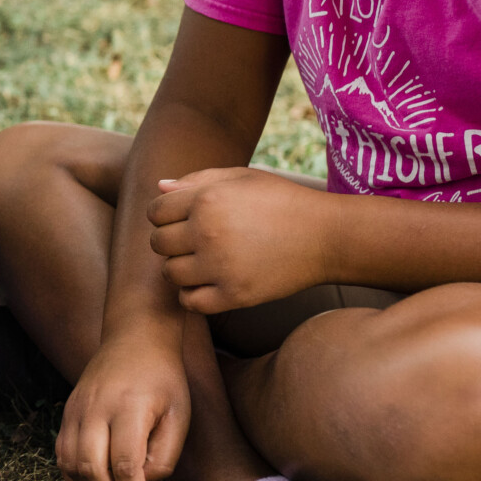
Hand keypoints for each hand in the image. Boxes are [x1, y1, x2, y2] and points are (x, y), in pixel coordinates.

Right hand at [56, 332, 191, 480]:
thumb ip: (164, 455)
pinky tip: (97, 480)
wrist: (135, 337)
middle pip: (93, 470)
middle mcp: (95, 408)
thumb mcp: (180, 415)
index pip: (126, 467)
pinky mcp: (66, 412)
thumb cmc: (163, 378)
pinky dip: (76, 477)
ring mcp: (76, 410)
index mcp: (129, 408)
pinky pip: (62, 455)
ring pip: (71, 466)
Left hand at [147, 167, 332, 313]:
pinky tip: (208, 282)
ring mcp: (220, 267)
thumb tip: (160, 188)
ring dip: (180, 267)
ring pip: (170, 273)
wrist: (326, 236)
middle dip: (170, 240)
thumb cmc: (281, 201)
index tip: (183, 218)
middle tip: (194, 240)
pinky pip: (189, 301)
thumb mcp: (241, 178)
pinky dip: (192, 294)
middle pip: (158, 243)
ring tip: (202, 260)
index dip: (165, 214)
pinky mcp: (234, 295)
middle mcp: (208, 232)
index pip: (155, 212)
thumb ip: (197, 180)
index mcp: (207, 200)